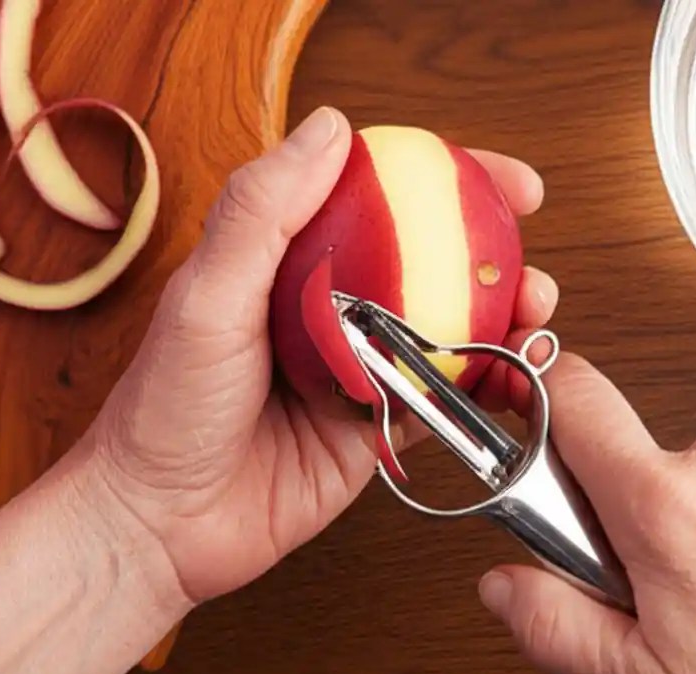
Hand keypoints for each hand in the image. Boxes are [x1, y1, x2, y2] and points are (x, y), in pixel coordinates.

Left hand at [78, 106, 557, 605]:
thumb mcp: (207, 294)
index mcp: (292, 262)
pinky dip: (487, 385)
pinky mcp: (378, 429)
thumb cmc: (164, 407)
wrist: (160, 524)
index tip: (500, 175)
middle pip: (431, 261)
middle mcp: (333, 308)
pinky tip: (517, 375)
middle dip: (494, 249)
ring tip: (535, 313)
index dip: (446, 178)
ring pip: (450, 328)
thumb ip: (263, 211)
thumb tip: (331, 127)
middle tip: (530, 246)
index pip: (381, 197)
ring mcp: (361, 369)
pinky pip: (444, 398)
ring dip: (502, 314)